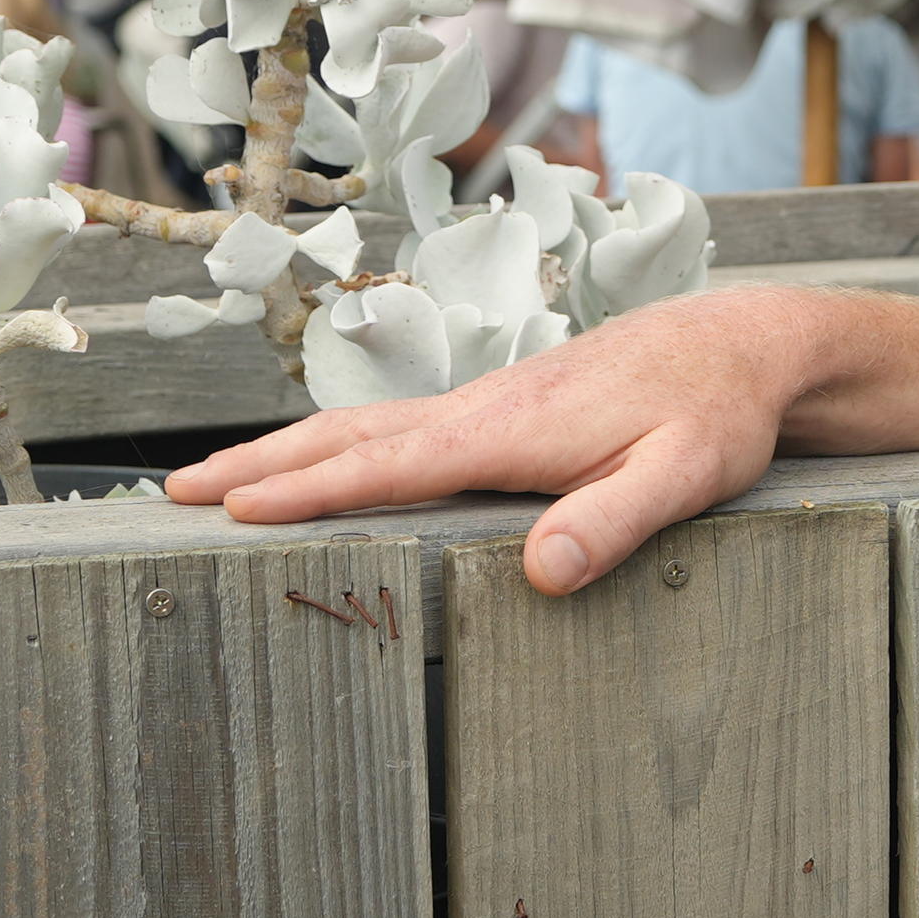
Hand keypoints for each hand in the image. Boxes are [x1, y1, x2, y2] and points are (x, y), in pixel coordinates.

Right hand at [167, 289, 811, 591]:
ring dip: (285, 452)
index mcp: (511, 432)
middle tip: (175, 495)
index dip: (309, 490)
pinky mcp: (502, 409)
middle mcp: (482, 410)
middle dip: (260, 465)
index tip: (232, 509)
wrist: (743, 347)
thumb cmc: (718, 415)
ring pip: (365, 428)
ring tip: (216, 482)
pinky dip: (337, 446)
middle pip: (349, 437)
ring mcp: (487, 404)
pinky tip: (324, 465)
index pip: (389, 467)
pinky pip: (397, 430)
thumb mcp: (687, 475)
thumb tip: (546, 570)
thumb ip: (617, 520)